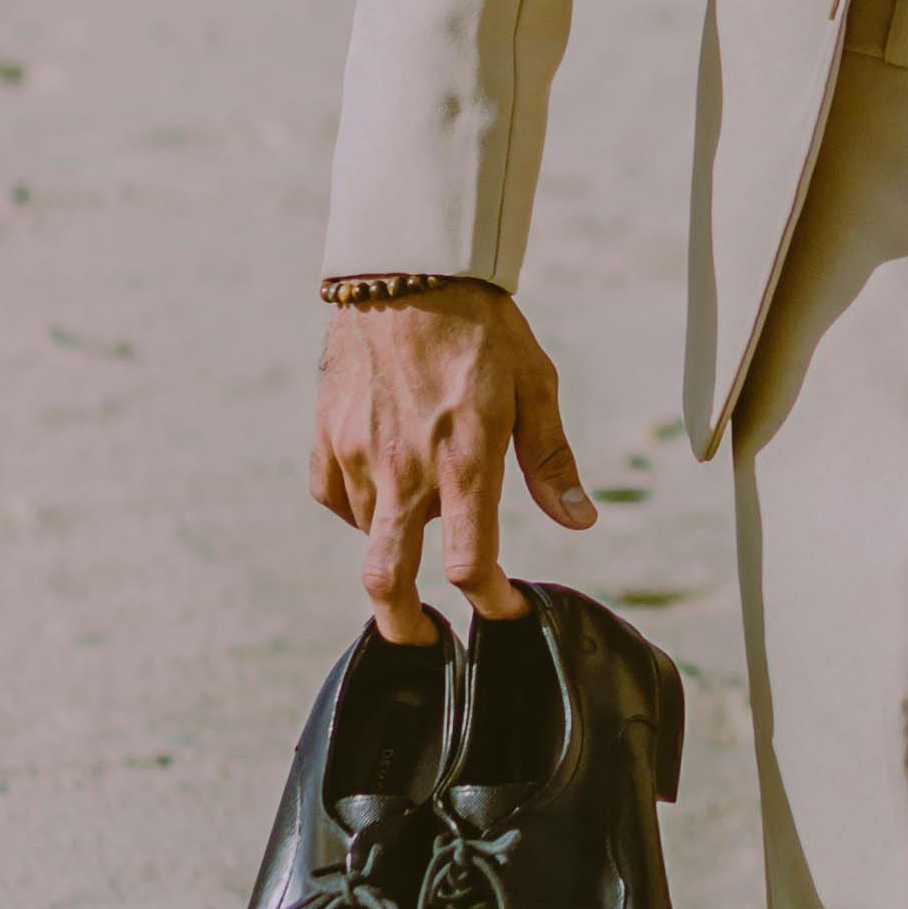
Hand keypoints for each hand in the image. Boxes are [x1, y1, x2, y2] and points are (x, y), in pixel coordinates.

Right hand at [310, 284, 593, 637]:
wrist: (407, 271)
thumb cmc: (481, 328)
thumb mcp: (535, 388)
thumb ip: (552, 463)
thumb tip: (581, 522)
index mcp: (464, 461)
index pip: (471, 565)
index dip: (491, 602)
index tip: (505, 610)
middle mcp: (406, 469)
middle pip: (386, 581)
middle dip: (401, 625)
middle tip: (420, 637)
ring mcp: (359, 454)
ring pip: (368, 535)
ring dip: (394, 547)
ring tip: (421, 527)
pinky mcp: (326, 436)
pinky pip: (335, 497)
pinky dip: (358, 508)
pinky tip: (383, 490)